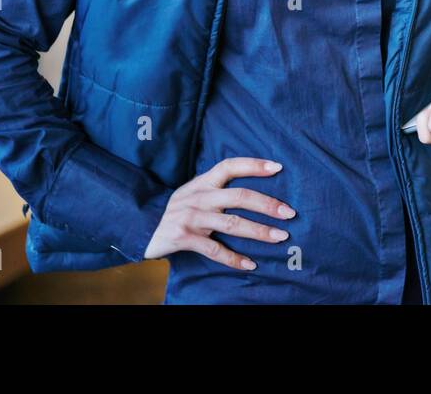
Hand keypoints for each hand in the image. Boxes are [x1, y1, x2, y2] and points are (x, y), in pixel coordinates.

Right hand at [143, 157, 295, 269]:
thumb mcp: (194, 192)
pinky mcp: (184, 238)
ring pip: (232, 224)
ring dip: (259, 231)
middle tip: (289, 213)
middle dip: (267, 204)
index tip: (278, 167)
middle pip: (238, 196)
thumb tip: (254, 190)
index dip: (254, 165)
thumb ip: (217, 187)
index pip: (230, 166)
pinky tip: (250, 265)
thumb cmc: (178, 209)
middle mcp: (198, 196)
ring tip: (280, 236)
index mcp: (203, 182)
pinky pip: (214, 250)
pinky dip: (234, 259)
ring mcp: (191, 217)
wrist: (141, 226)